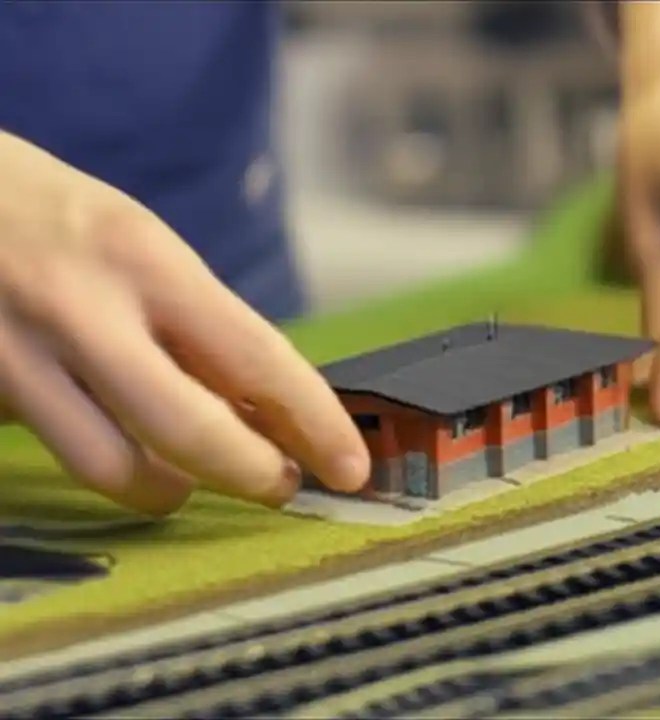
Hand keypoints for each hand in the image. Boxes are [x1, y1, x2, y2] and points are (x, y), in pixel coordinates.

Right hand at [0, 133, 368, 515]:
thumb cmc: (41, 212)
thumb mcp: (130, 239)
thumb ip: (187, 321)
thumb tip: (264, 407)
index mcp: (141, 257)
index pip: (255, 356)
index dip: (315, 423)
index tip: (352, 467)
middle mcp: (78, 306)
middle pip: (189, 430)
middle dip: (252, 473)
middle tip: (281, 485)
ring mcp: (12, 352)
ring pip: (111, 466)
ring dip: (166, 489)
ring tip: (182, 481)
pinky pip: (51, 450)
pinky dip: (99, 458)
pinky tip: (111, 444)